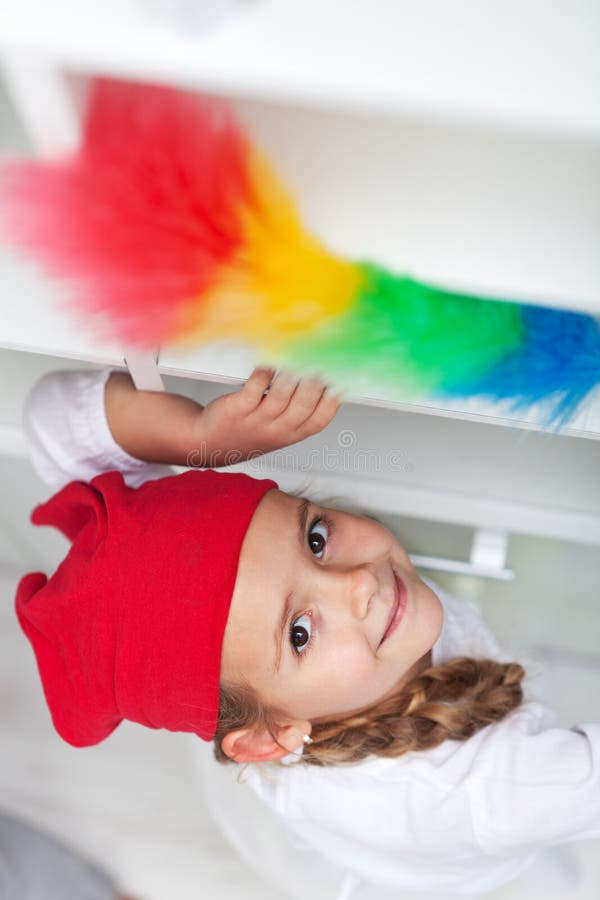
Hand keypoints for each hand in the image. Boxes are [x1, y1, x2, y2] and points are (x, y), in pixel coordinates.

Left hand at [189, 367, 341, 467]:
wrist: (213, 441)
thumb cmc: (251, 430)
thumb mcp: (284, 427)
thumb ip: (304, 406)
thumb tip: (325, 374)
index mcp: (294, 432)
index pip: (321, 418)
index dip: (334, 398)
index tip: (340, 376)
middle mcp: (278, 428)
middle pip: (304, 406)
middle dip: (315, 382)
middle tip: (321, 360)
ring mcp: (257, 420)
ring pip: (280, 397)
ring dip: (290, 376)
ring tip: (297, 357)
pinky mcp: (237, 409)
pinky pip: (253, 390)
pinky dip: (262, 374)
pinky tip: (268, 364)